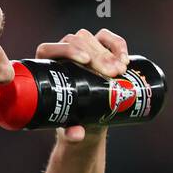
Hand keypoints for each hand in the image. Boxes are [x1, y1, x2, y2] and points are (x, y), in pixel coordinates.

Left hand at [35, 27, 129, 141]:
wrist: (89, 121)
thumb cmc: (73, 121)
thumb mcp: (71, 127)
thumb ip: (71, 134)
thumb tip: (77, 134)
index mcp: (47, 68)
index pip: (49, 49)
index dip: (66, 50)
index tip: (85, 61)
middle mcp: (62, 54)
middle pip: (75, 41)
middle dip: (96, 55)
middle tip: (112, 73)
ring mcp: (81, 49)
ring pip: (91, 38)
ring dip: (108, 52)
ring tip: (120, 71)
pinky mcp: (99, 49)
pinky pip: (108, 39)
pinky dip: (118, 45)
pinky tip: (125, 59)